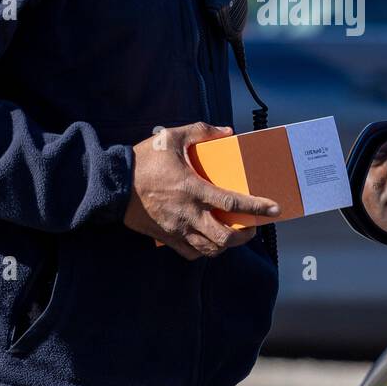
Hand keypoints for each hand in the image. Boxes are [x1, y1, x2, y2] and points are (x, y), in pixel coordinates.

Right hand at [123, 122, 279, 258]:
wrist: (112, 183)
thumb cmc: (142, 160)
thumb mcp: (171, 137)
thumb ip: (201, 131)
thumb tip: (226, 131)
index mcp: (192, 189)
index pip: (232, 202)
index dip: (256, 208)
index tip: (274, 210)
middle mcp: (187, 214)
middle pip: (224, 237)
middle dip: (244, 236)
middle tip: (253, 227)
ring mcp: (176, 229)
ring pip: (210, 250)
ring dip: (226, 245)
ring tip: (234, 234)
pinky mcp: (166, 237)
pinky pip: (191, 253)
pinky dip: (205, 251)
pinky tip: (210, 241)